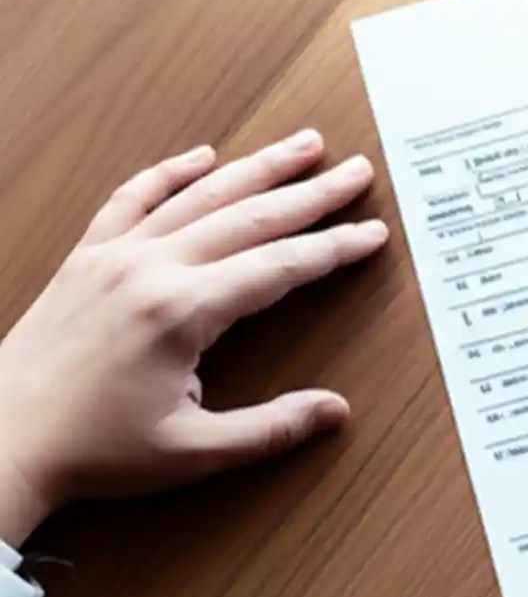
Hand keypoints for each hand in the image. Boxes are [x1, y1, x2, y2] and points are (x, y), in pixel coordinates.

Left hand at [0, 130, 387, 546]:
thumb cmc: (92, 451)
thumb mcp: (192, 451)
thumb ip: (270, 428)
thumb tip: (335, 410)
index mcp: (182, 312)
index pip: (280, 267)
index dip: (333, 249)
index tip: (371, 233)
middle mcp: (151, 269)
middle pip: (251, 217)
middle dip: (312, 194)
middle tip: (357, 171)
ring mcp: (115, 256)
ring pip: (200, 196)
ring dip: (257, 167)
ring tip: (304, 144)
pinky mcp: (86, 258)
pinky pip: (131, 199)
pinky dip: (168, 173)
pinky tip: (202, 156)